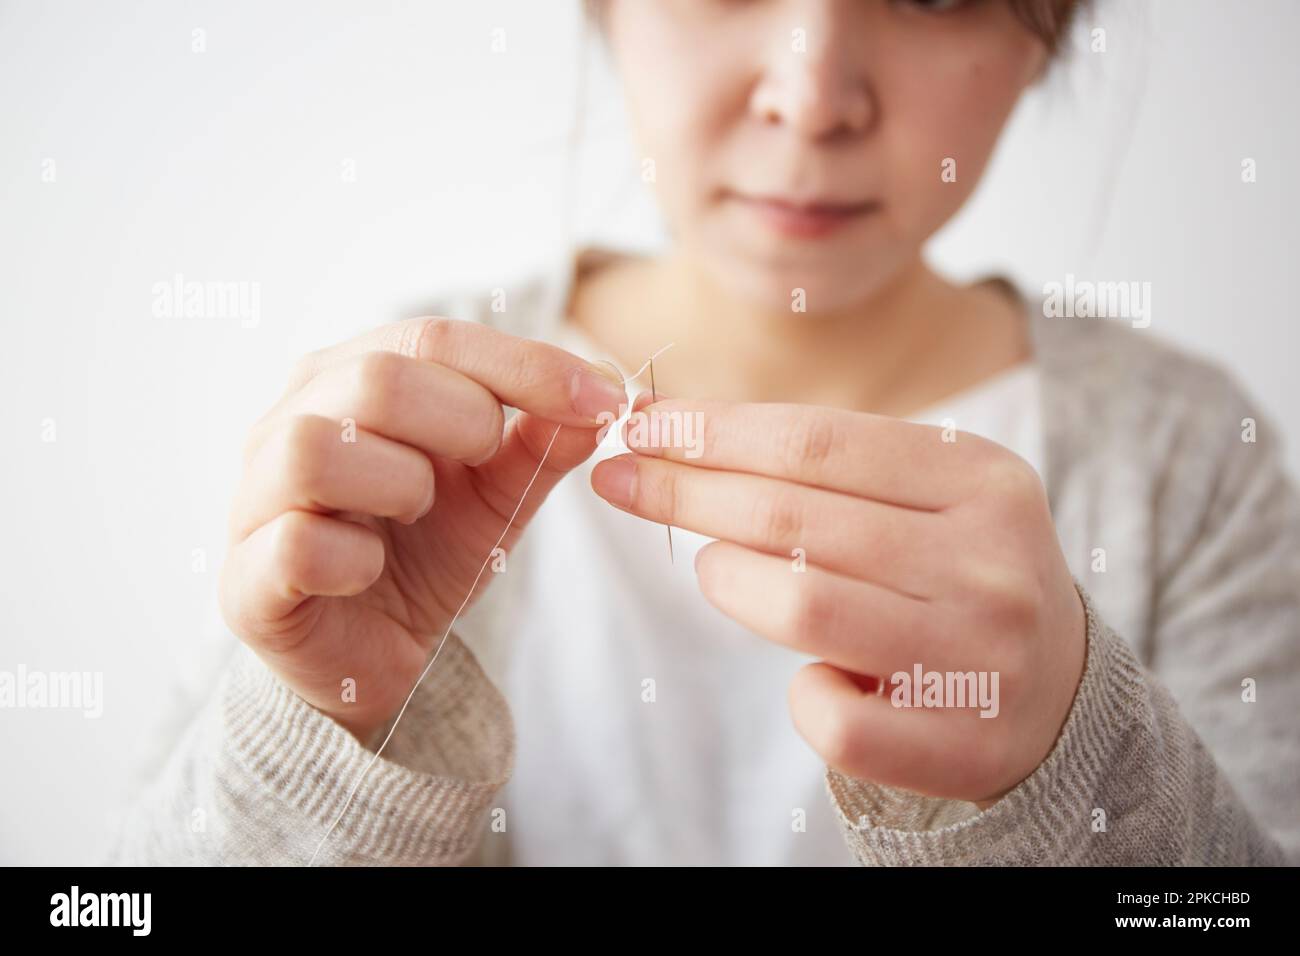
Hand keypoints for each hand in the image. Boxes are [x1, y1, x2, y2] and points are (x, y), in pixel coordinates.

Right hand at [220, 317, 625, 743]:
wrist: (372, 653)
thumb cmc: (425, 551)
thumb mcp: (498, 492)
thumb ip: (542, 443)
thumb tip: (606, 399)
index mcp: (349, 379)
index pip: (434, 337)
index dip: (526, 365)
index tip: (604, 399)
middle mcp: (290, 420)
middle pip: (375, 378)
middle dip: (464, 418)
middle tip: (489, 460)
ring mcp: (257, 498)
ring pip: (315, 448)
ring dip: (400, 481)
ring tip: (419, 509)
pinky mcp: (247, 579)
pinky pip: (296, 543)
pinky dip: (354, 555)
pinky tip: (374, 567)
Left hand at [592, 395, 1085, 805]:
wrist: (1059, 694)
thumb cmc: (957, 576)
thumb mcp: (926, 498)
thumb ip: (825, 465)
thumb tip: (675, 430)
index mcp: (983, 481)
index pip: (816, 441)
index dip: (714, 432)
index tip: (643, 427)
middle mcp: (989, 564)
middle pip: (793, 519)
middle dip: (687, 492)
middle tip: (621, 481)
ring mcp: (979, 660)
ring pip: (800, 607)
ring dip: (727, 580)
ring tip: (710, 567)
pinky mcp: (960, 747)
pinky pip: (829, 718)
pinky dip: (798, 693)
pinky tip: (808, 673)